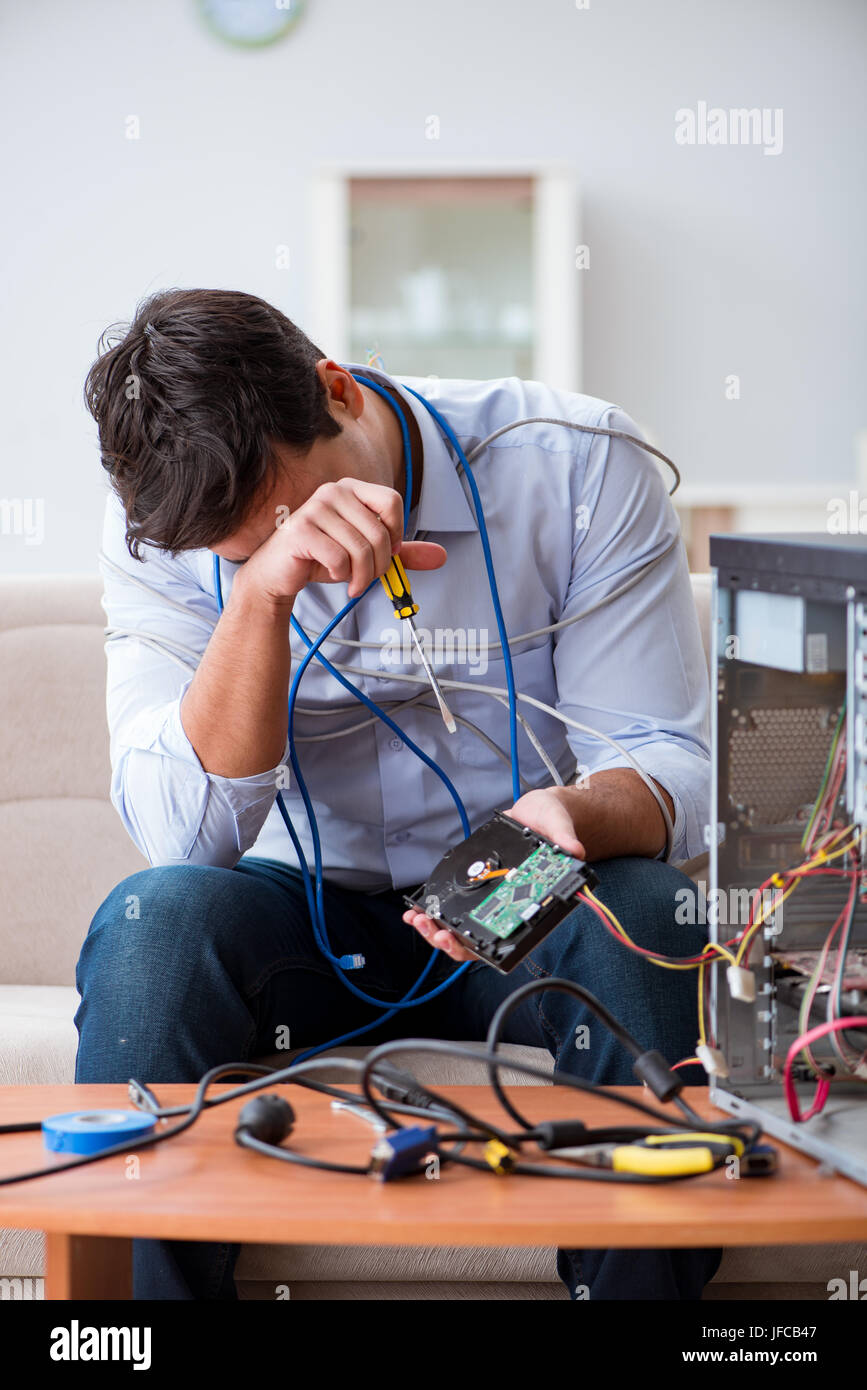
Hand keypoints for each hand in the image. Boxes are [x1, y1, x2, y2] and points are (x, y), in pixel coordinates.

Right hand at [236, 479, 445, 605]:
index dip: (395, 533)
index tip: (385, 552)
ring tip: (351, 582)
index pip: (392, 502)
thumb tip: (441, 556)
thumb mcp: (366, 554)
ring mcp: (315, 508)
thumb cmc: (321, 558)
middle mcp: (334, 491)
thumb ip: (401, 553)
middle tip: (366, 578)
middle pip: (380, 532)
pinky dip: (340, 575)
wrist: (278, 574)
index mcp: (351, 489)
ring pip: (361, 549)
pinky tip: (331, 574)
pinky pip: (339, 558)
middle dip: (379, 566)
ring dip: (361, 576)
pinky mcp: (301, 529)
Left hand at [403, 788, 585, 963]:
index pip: (510, 935)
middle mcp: (510, 903)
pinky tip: (418, 909)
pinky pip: (455, 906)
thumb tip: (575, 850)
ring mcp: (492, 898)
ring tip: (418, 920)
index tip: (463, 941)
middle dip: (453, 940)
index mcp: (532, 898)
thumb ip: (565, 838)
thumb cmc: (551, 824)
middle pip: (480, 939)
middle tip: (435, 932)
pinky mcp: (477, 886)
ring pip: (464, 927)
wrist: (537, 812)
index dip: (485, 947)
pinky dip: (434, 911)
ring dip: (438, 929)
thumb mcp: (559, 825)